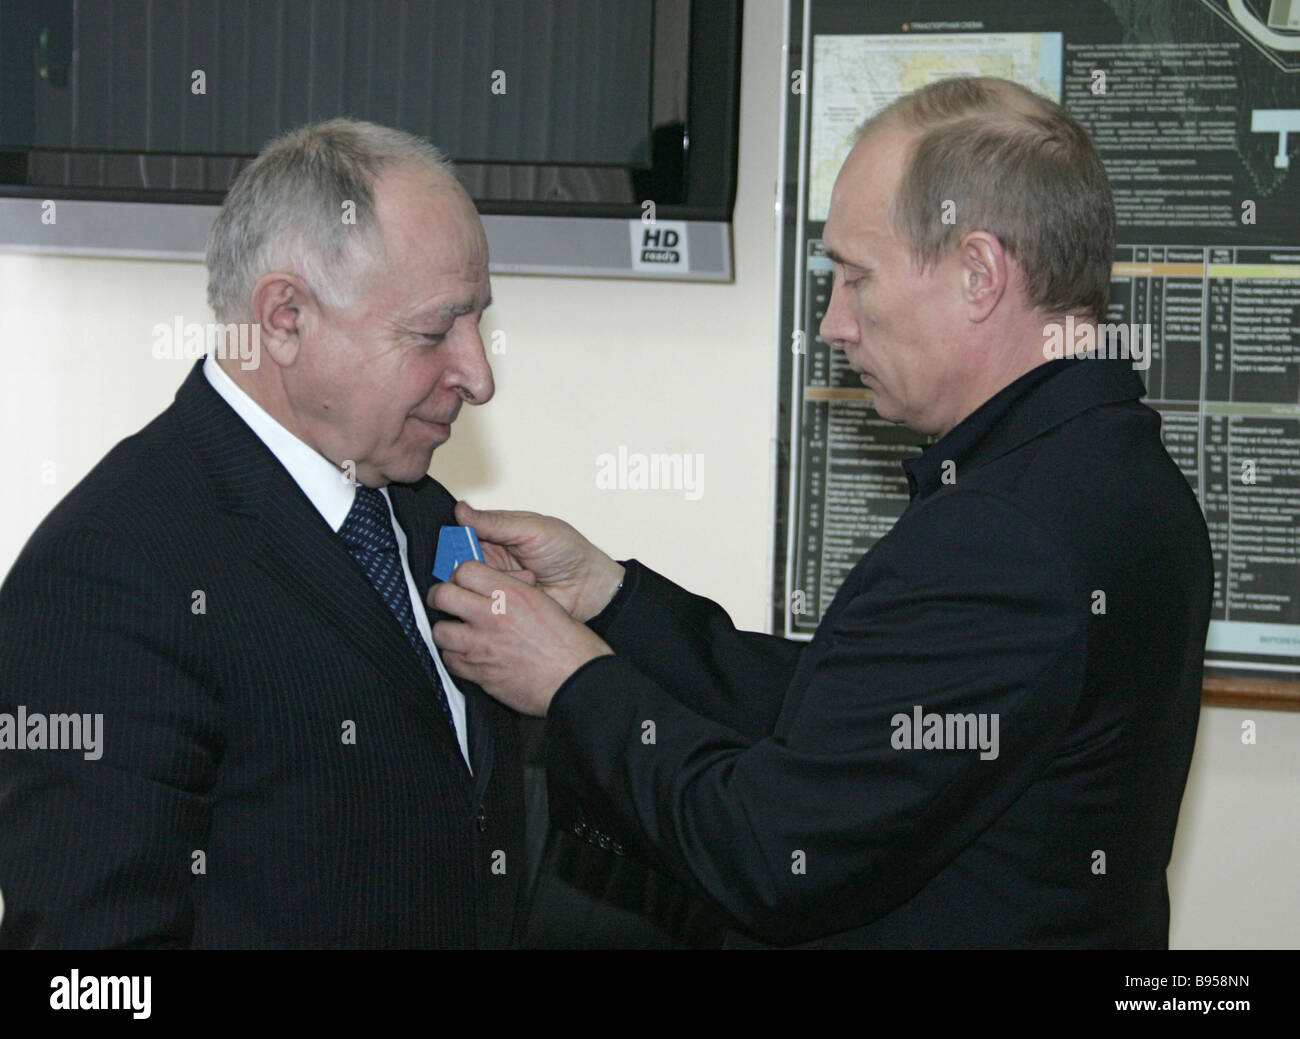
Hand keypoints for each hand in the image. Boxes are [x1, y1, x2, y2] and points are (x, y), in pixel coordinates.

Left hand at [431, 561, 613, 716]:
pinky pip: (450, 661)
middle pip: (442, 596)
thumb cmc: (568, 644)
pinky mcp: (479, 673)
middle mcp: (493, 617)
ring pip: (440, 631)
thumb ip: (515, 591)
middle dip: (441, 598)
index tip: (461, 582)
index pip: (464, 570)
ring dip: (448, 631)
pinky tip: (468, 655)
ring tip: (459, 632)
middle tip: (447, 602)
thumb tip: (496, 586)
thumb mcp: (544, 602)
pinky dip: (456, 658)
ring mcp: (482, 647)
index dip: (460, 575)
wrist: (576, 679)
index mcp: (511, 594)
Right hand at [451, 503, 623, 621]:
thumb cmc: (568, 551)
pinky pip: (484, 602)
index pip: (461, 533)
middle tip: (488, 565)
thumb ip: (496, 522)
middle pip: (458, 559)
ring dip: (488, 581)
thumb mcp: (533, 529)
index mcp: (496, 532)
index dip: (454, 539)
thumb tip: (462, 510)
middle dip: (466, 564)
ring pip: (468, 582)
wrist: (589, 586)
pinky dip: (496, 598)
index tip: (460, 544)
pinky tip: (518, 591)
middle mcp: (491, 557)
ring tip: (521, 577)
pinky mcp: (500, 603)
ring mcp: (495, 581)